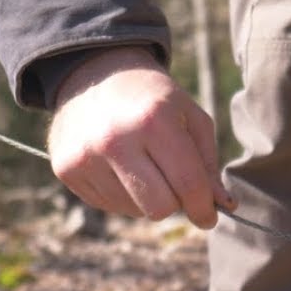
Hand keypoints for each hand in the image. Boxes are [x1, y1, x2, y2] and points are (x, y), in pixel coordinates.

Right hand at [47, 46, 232, 228]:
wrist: (96, 74)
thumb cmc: (155, 100)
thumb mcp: (191, 119)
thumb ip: (208, 165)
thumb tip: (224, 205)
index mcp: (154, 121)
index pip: (188, 184)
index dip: (204, 208)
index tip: (208, 216)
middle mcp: (115, 139)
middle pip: (160, 208)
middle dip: (175, 203)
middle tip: (174, 184)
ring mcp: (85, 156)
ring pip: (134, 211)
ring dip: (146, 198)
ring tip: (141, 165)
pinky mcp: (65, 169)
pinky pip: (109, 206)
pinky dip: (122, 195)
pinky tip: (119, 166)